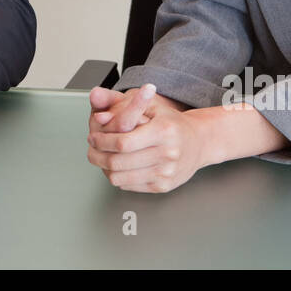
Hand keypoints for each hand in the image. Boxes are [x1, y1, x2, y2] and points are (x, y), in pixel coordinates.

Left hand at [86, 84, 216, 192]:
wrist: (199, 142)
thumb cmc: (172, 122)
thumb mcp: (150, 105)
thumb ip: (122, 106)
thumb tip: (99, 115)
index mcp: (163, 131)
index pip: (123, 142)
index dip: (102, 141)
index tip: (93, 137)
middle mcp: (167, 154)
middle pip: (119, 162)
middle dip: (98, 155)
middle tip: (91, 148)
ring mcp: (166, 173)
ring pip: (121, 177)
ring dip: (104, 168)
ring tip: (100, 157)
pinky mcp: (163, 186)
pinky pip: (130, 185)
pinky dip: (118, 176)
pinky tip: (116, 166)